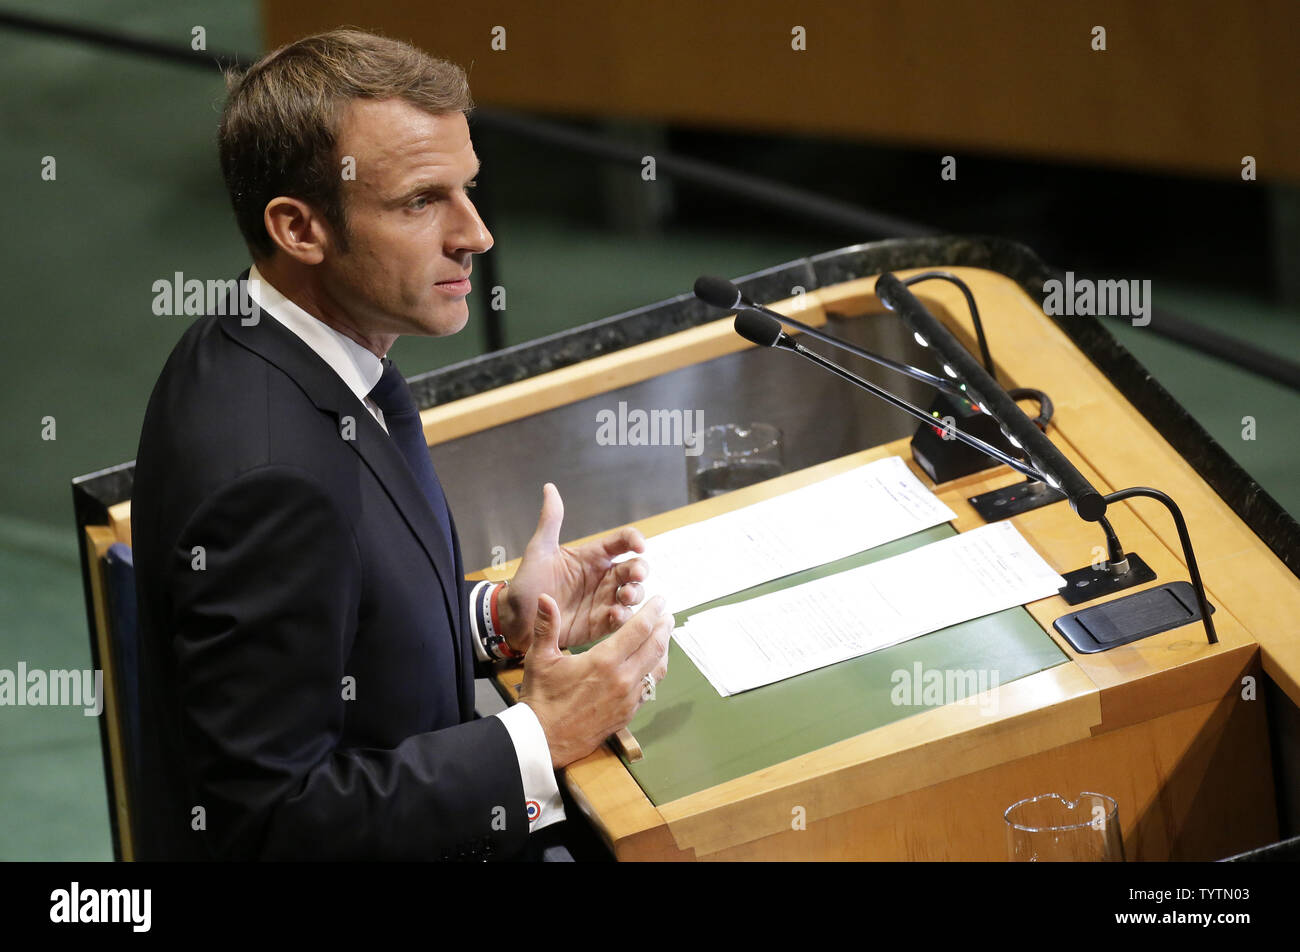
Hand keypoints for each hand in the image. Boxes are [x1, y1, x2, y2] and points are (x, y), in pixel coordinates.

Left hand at [498, 483, 648, 652]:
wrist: (516, 619)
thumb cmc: (528, 583)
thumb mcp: (539, 550)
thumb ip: (550, 520)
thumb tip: (550, 487)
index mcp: (593, 556)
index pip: (622, 542)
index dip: (634, 540)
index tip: (639, 545)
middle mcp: (603, 577)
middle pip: (634, 568)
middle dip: (640, 570)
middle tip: (635, 575)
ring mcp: (604, 600)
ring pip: (633, 594)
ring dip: (635, 594)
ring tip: (625, 597)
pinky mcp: (601, 624)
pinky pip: (620, 619)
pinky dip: (624, 617)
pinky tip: (616, 615)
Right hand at [519, 594, 670, 768]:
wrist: (545, 740)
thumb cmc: (541, 699)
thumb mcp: (540, 658)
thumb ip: (547, 625)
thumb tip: (544, 598)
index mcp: (604, 661)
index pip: (639, 629)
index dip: (653, 611)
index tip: (660, 601)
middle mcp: (623, 679)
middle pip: (656, 647)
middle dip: (664, 628)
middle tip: (668, 616)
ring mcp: (628, 699)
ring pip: (657, 670)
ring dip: (663, 650)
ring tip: (664, 637)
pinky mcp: (628, 714)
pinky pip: (649, 689)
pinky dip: (654, 672)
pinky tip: (650, 666)